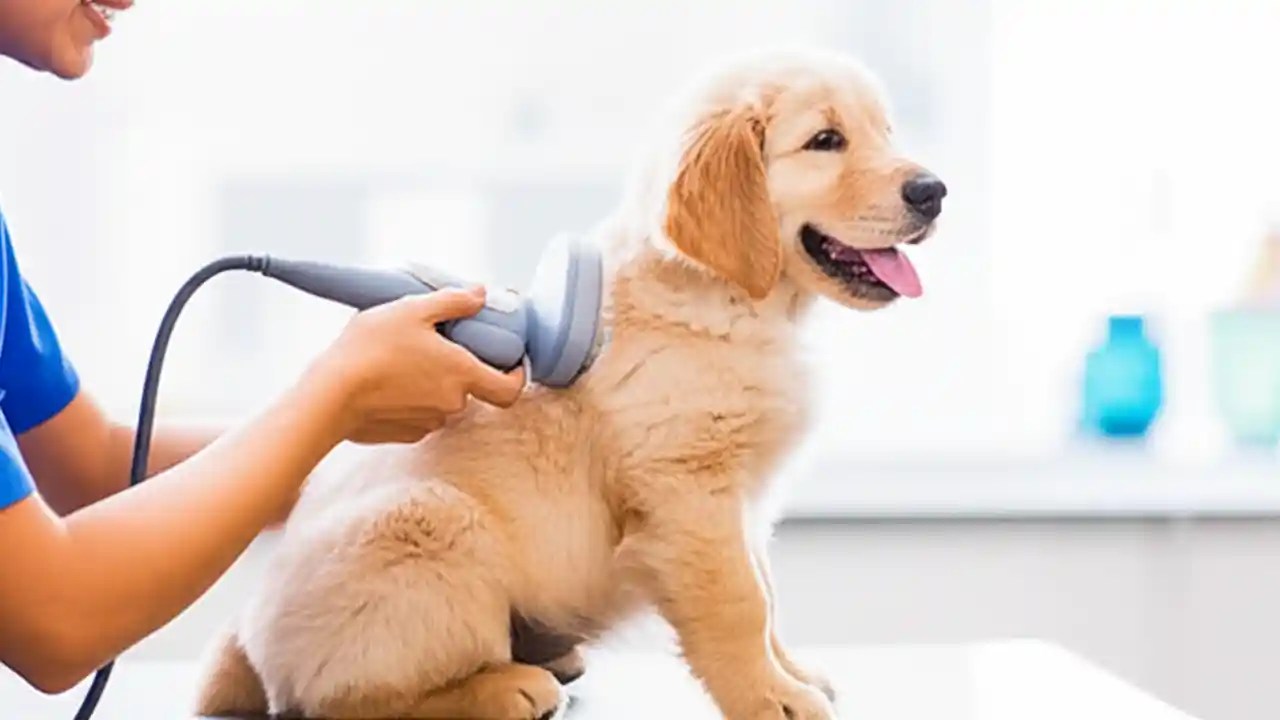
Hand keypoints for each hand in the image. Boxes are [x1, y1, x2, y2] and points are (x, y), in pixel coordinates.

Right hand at [307, 286, 525, 443]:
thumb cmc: (370, 349)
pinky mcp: (404, 434)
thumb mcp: (412, 310)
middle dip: (459, 369)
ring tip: (404, 360)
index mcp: (462, 374)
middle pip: (471, 389)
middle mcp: (452, 404)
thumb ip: (452, 301)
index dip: (516, 376)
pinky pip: (419, 415)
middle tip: (438, 346)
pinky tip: (389, 382)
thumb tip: (480, 294)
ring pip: (443, 401)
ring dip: (432, 383)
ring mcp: (428, 422)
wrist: (329, 395)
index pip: (510, 390)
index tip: (511, 362)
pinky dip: (411, 400)